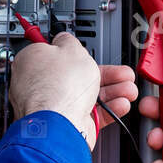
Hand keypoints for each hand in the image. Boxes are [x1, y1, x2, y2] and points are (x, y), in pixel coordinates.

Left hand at [10, 32, 136, 148]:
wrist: (61, 124)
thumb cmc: (59, 86)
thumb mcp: (71, 49)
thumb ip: (70, 42)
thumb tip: (66, 39)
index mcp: (34, 63)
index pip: (55, 53)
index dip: (75, 52)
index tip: (87, 52)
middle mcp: (42, 86)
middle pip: (77, 76)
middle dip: (105, 74)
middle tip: (121, 73)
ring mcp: (55, 106)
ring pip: (88, 96)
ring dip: (112, 91)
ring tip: (128, 89)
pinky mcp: (68, 124)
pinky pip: (91, 114)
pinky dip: (108, 109)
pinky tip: (120, 103)